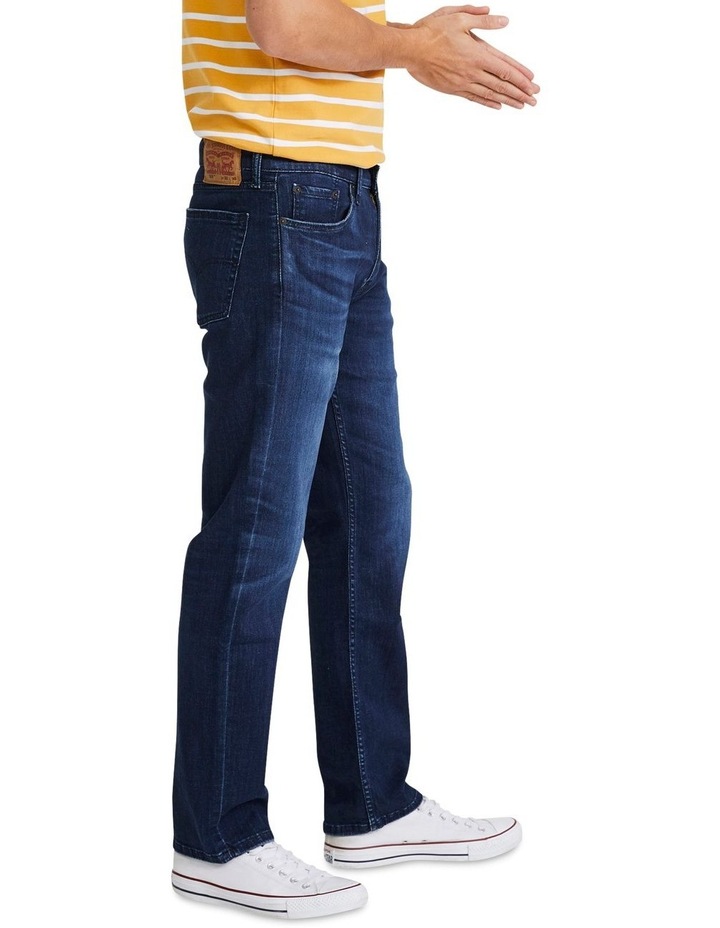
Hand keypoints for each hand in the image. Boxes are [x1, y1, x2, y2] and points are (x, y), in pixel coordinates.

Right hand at [408, 6, 539, 108]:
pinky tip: (498, 105)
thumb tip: (504, 21)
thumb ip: (482, 20)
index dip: (520, 76)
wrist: (410, 50)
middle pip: (501, 84)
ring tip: (521, 105)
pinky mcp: (453, 89)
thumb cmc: (432, 31)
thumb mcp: (459, 17)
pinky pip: (474, 98)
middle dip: (520, 92)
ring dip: (508, 100)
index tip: (532, 82)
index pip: (505, 67)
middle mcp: (472, 71)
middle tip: (534, 99)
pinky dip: (488, 102)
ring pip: (490, 94)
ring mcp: (462, 82)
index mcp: (477, 53)